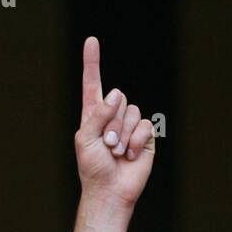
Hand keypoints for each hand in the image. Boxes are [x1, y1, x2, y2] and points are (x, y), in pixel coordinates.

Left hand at [74, 37, 154, 205]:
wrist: (110, 190)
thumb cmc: (93, 168)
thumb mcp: (86, 139)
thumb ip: (98, 114)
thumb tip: (116, 94)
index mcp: (93, 114)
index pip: (92, 84)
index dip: (92, 62)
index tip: (91, 41)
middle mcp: (112, 116)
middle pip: (118, 98)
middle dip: (111, 123)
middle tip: (106, 145)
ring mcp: (129, 125)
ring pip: (132, 111)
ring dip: (123, 134)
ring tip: (116, 152)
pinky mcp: (145, 136)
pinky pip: (145, 125)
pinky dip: (136, 141)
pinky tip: (129, 155)